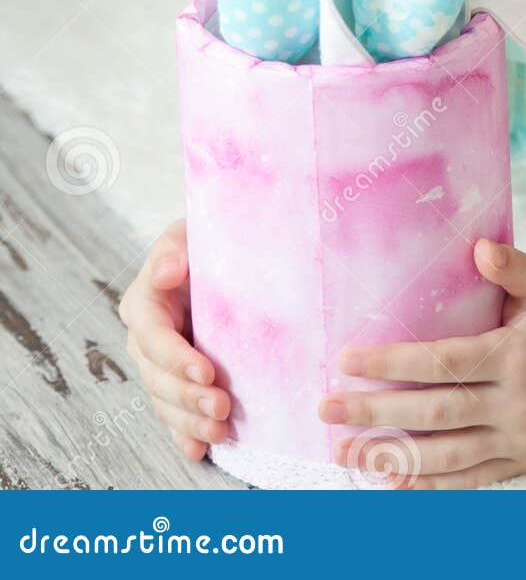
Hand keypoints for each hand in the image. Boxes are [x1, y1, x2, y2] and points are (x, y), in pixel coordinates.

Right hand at [118, 218, 230, 462]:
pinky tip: (198, 451)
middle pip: (159, 377)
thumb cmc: (203, 241)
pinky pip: (173, 415)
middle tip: (222, 408)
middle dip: (189, 397)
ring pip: (165, 401)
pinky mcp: (175, 382)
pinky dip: (184, 435)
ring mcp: (157, 365)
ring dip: (190, 421)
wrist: (218, 258)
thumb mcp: (187, 233)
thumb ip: (173, 248)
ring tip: (220, 432)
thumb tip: (166, 272)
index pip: (153, 337)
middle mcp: (144, 339)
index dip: (176, 358)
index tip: (208, 371)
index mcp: (144, 302)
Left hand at [317, 238, 525, 487]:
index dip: (393, 362)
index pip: (443, 362)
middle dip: (375, 411)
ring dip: (389, 455)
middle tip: (325, 404)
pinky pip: (467, 479)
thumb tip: (478, 247)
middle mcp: (517, 402)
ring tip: (341, 449)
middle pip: (435, 412)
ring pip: (445, 455)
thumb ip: (514, 265)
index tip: (346, 358)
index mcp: (517, 354)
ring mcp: (518, 438)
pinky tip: (386, 478)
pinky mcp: (520, 461)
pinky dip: (425, 483)